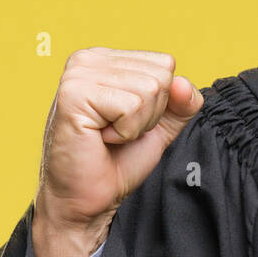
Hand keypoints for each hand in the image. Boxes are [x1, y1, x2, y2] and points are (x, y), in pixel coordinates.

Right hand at [30, 47, 203, 256]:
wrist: (85, 198)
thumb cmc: (116, 161)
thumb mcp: (160, 125)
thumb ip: (181, 101)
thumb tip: (184, 83)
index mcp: (105, 58)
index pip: (164, 64)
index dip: (159, 103)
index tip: (126, 121)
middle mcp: (88, 58)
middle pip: (160, 75)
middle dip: (149, 114)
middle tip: (116, 132)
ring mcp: (78, 74)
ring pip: (149, 89)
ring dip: (136, 125)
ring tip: (107, 135)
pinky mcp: (73, 94)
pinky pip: (131, 106)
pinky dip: (124, 132)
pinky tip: (99, 137)